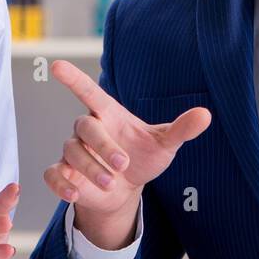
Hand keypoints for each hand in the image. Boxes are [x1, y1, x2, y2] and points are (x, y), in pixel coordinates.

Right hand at [44, 60, 210, 248]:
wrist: (127, 188)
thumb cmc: (142, 156)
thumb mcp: (164, 144)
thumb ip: (182, 129)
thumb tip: (205, 114)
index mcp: (108, 114)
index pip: (88, 92)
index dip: (74, 79)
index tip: (56, 65)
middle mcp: (88, 129)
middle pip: (84, 127)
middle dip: (102, 146)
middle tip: (123, 165)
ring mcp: (74, 151)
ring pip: (71, 152)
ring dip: (90, 168)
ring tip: (112, 183)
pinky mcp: (65, 174)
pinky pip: (53, 175)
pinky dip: (61, 184)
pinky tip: (75, 193)